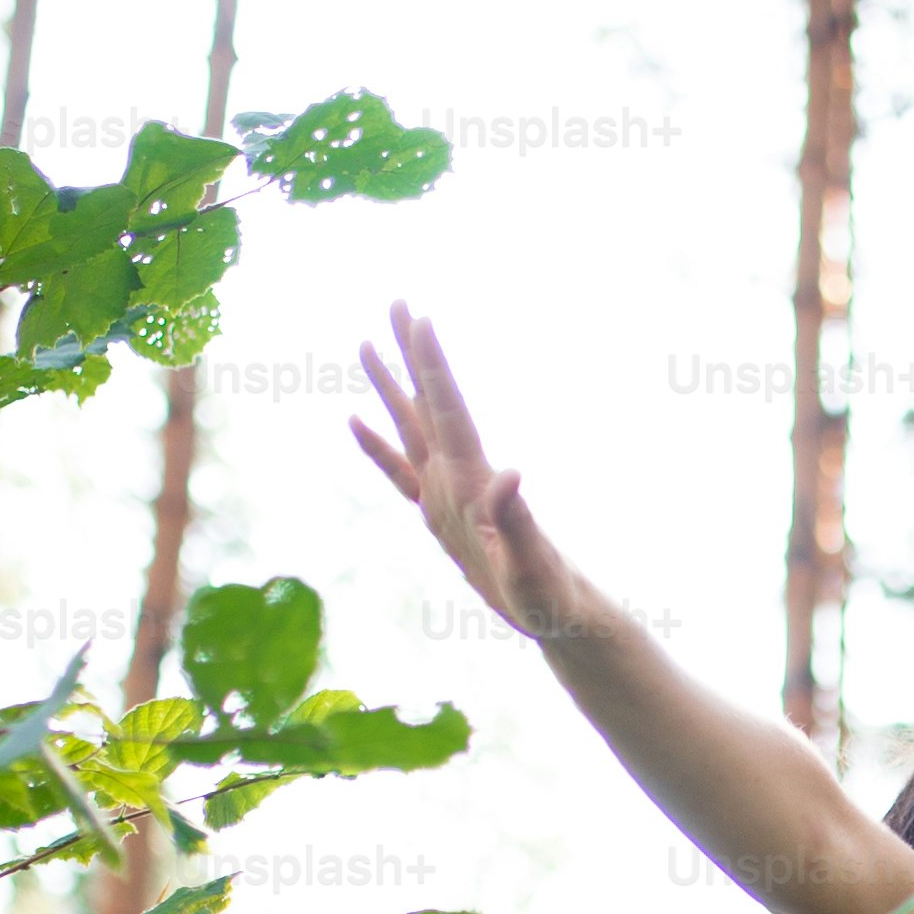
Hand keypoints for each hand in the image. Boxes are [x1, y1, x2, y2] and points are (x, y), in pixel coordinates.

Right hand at [350, 305, 581, 639]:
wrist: (557, 611)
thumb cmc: (548, 594)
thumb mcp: (531, 564)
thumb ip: (517, 520)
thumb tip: (511, 475)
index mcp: (473, 479)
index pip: (448, 410)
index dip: (433, 365)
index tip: (419, 319)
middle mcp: (458, 474)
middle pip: (428, 401)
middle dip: (411, 352)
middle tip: (397, 302)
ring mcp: (446, 491)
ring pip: (410, 425)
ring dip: (392, 385)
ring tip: (367, 343)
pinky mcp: (438, 514)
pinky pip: (398, 472)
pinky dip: (377, 446)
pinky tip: (357, 420)